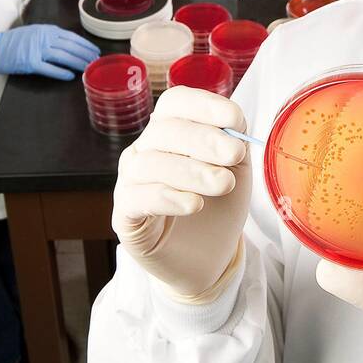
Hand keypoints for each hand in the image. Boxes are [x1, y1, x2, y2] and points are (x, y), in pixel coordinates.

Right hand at [0, 23, 100, 79]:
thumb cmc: (14, 41)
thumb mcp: (35, 32)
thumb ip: (51, 37)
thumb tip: (69, 45)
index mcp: (47, 30)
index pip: (72, 37)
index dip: (85, 45)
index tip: (94, 50)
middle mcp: (44, 38)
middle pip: (71, 46)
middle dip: (86, 54)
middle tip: (96, 61)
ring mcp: (37, 50)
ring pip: (63, 56)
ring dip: (78, 62)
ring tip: (87, 68)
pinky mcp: (30, 62)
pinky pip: (49, 68)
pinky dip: (61, 72)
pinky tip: (70, 75)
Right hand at [112, 86, 250, 301]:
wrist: (209, 259)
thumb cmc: (219, 209)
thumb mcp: (236, 170)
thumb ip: (234, 142)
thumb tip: (236, 123)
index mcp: (170, 131)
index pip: (176, 103)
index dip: (204, 105)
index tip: (236, 119)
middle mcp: (145, 151)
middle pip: (164, 130)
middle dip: (204, 140)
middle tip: (235, 155)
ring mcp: (130, 182)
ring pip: (150, 163)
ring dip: (192, 171)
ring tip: (224, 184)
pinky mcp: (125, 215)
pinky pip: (137, 198)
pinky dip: (168, 198)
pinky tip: (195, 204)